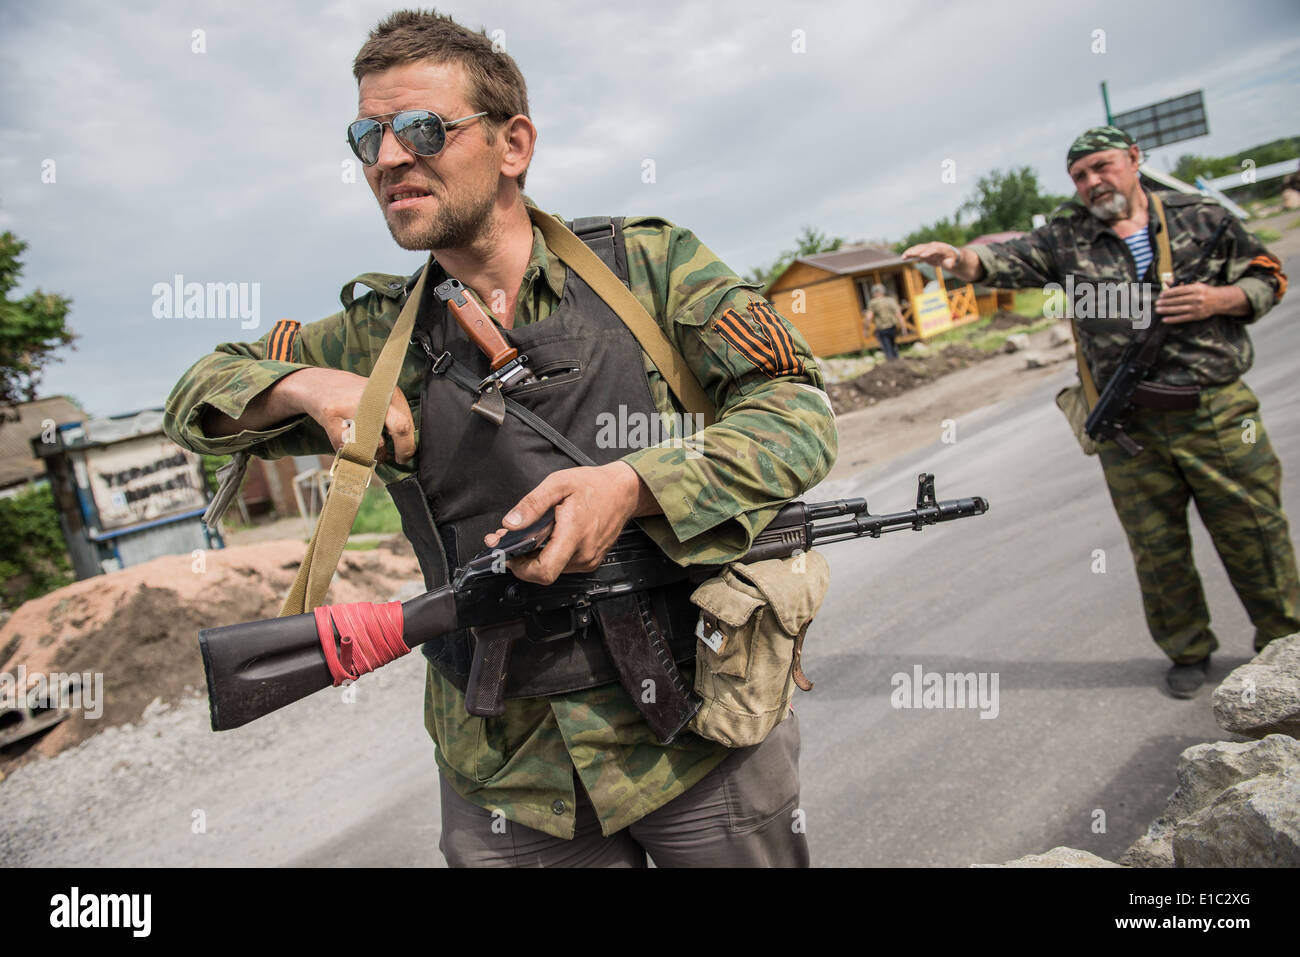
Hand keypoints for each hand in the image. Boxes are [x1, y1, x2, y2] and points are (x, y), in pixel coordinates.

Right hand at [284, 367, 415, 464]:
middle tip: (399, 460)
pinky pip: (347, 448)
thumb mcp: (378, 398)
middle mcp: (372, 397)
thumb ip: (393, 417)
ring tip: (368, 451)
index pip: (407, 423)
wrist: (318, 383)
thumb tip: (407, 446)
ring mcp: (351, 406)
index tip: (405, 455)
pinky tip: (348, 446)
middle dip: (402, 450)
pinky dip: (349, 453)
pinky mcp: (332, 417)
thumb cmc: (353, 397)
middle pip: (400, 428)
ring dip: (372, 454)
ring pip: (372, 444)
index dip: (409, 445)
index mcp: (388, 392)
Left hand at [483, 461, 657, 584]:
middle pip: (544, 572)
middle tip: (512, 541)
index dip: (521, 568)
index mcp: (573, 534)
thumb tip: (511, 523)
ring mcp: (588, 559)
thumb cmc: (594, 486)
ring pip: (553, 569)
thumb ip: (532, 504)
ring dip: (536, 556)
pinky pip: (563, 565)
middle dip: (522, 560)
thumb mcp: (558, 483)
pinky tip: (547, 538)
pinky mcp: (590, 560)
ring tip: (530, 535)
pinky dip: (550, 555)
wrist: (623, 491)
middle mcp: (583, 553)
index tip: (509, 555)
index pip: (544, 571)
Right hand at [901, 241, 959, 268]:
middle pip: (924, 247)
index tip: (922, 256)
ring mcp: (928, 248)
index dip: (928, 252)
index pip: (934, 249)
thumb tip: (950, 265)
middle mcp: (934, 246)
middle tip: (908, 255)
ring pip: (918, 248)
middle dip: (916, 251)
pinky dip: (910, 253)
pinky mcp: (924, 251)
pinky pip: (916, 251)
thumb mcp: (953, 262)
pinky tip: (903, 257)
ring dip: (911, 251)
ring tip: (903, 256)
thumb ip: (950, 263)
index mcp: (942, 248)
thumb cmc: (952, 259)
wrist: (950, 254)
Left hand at [1155, 283, 1239, 323]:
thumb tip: (1167, 281)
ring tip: (1158, 310)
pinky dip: (1173, 319)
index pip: (1180, 290)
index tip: (1162, 295)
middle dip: (1166, 302)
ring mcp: (1197, 308)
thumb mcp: (1196, 285)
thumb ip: (1181, 284)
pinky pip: (1183, 318)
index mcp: (1197, 288)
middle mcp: (1197, 298)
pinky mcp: (1197, 316)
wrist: (1220, 300)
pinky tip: (1165, 319)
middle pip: (1178, 300)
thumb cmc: (1205, 291)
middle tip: (1157, 303)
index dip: (1170, 293)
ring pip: (1179, 309)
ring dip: (1167, 310)